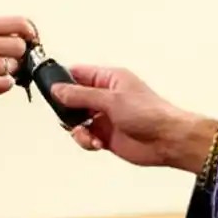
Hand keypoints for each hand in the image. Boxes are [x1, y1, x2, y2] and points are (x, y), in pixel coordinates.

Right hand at [0, 17, 35, 109]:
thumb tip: (23, 42)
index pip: (21, 23)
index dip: (31, 35)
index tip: (31, 44)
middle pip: (21, 47)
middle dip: (20, 59)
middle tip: (10, 65)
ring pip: (13, 68)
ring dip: (8, 75)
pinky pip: (4, 84)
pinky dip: (2, 87)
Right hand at [51, 65, 217, 170]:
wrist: (167, 140)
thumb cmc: (151, 113)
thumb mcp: (111, 99)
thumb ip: (81, 95)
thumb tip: (58, 90)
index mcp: (109, 79)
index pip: (78, 73)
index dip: (62, 80)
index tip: (50, 88)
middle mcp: (105, 96)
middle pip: (73, 99)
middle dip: (67, 109)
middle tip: (68, 116)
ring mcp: (105, 116)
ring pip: (76, 120)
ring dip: (77, 129)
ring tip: (87, 134)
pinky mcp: (105, 135)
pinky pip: (85, 137)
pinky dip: (86, 141)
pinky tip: (96, 143)